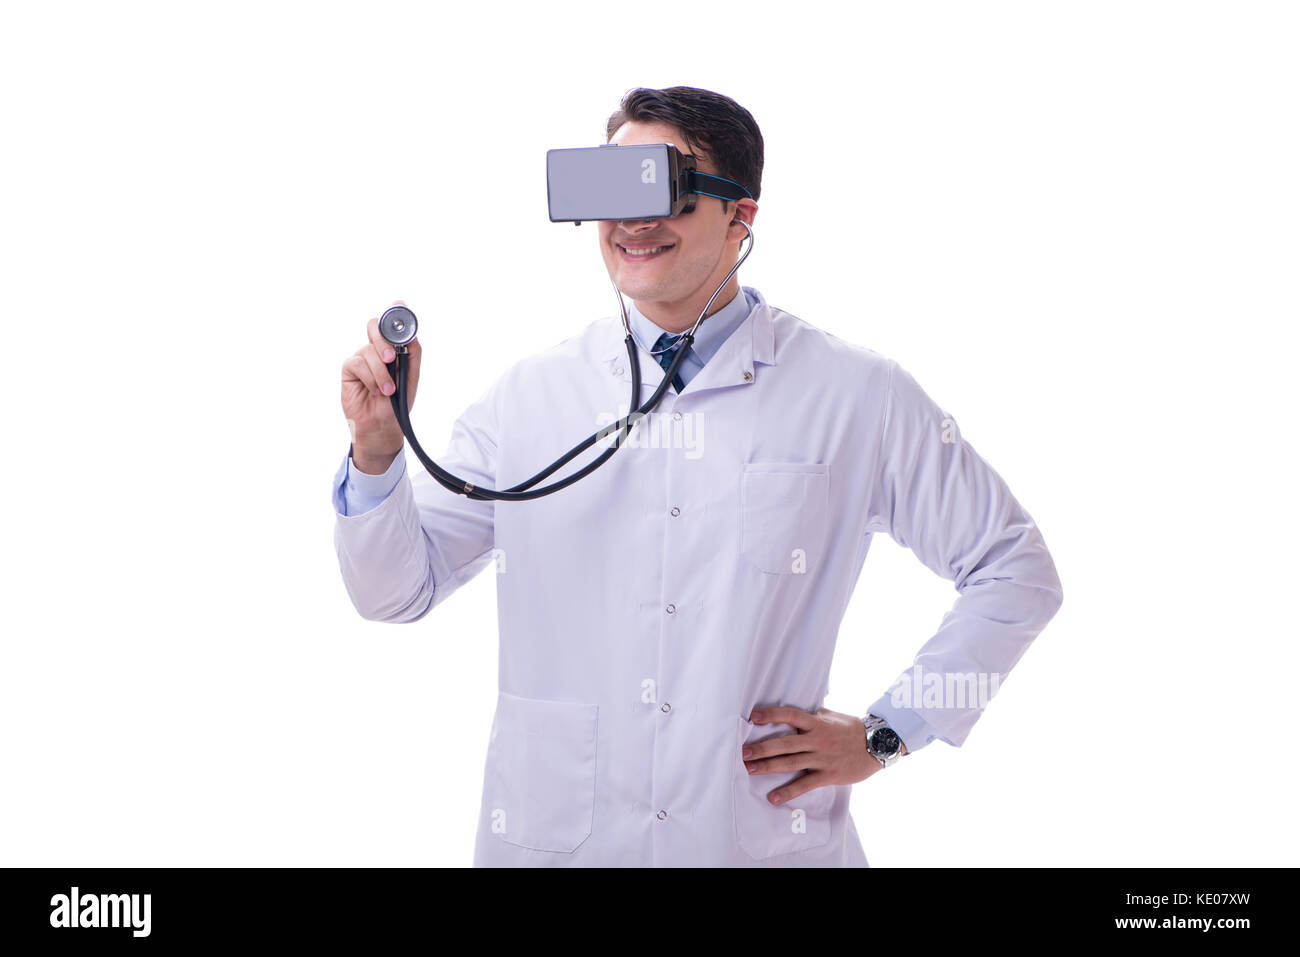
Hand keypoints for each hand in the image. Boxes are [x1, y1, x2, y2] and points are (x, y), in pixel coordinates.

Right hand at [341, 300, 421, 472]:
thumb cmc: (397, 403)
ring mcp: (362, 358)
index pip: (391, 324)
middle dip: (383, 340)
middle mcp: (376, 350)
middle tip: (391, 358)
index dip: (394, 312)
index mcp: (393, 348)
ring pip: (369, 350)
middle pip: (375, 327)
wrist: (383, 426)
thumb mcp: (411, 378)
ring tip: (388, 390)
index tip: (399, 305)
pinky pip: (357, 363)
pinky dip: (370, 377)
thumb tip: (411, 335)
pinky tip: (375, 390)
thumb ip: (412, 355)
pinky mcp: (350, 369)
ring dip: (381, 373)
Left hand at [742, 706, 907, 805]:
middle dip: (762, 748)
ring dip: (768, 767)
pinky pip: (804, 784)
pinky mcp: (827, 775)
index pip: (790, 715)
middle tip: (743, 752)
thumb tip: (797, 712)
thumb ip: (814, 715)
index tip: (753, 716)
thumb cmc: (852, 729)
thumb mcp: (833, 716)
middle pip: (784, 743)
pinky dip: (788, 792)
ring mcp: (821, 758)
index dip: (771, 715)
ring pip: (790, 763)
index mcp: (816, 723)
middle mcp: (816, 740)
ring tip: (749, 769)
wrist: (876, 746)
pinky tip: (773, 798)